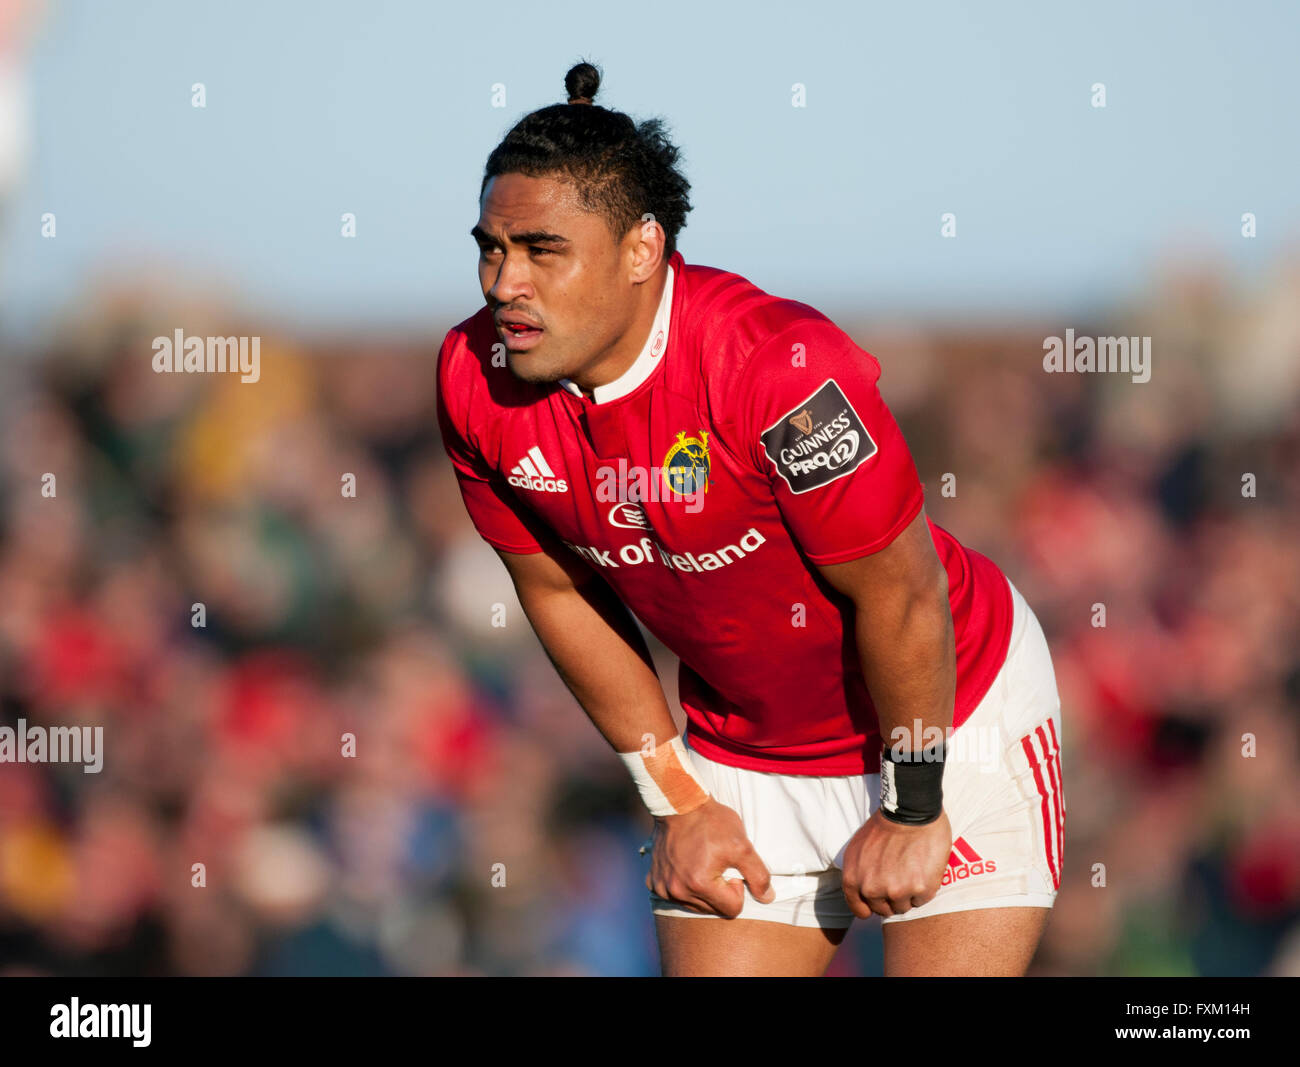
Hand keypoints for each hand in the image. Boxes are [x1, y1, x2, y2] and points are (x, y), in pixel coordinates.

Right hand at [645, 797, 775, 916]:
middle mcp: (677, 891)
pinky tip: (686, 866)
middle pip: (713, 910)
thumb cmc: (711, 821)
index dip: (738, 889)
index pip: (732, 909)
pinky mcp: (653, 881)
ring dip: (703, 890)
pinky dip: (683, 886)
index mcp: (700, 884)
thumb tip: (767, 898)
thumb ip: (758, 874)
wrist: (678, 803)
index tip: (732, 868)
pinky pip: (674, 896)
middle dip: (720, 891)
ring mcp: (662, 887)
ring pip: (694, 905)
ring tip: (702, 863)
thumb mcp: (742, 845)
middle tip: (718, 864)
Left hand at [840, 807, 950, 918]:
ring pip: (903, 907)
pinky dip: (924, 889)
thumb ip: (857, 873)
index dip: (869, 907)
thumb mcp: (857, 848)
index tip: (878, 903)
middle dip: (891, 898)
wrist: (910, 811)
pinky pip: (921, 900)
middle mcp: (871, 889)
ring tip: (911, 870)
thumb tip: (863, 892)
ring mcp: (896, 891)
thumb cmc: (884, 825)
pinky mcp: (919, 890)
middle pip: (883, 910)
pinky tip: (922, 869)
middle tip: (899, 878)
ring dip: (908, 894)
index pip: (859, 908)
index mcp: (853, 879)